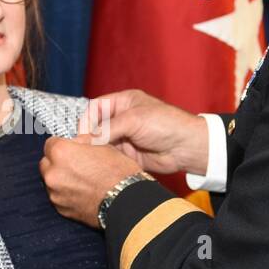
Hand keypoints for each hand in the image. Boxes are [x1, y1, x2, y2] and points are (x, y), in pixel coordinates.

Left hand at [40, 135, 140, 227]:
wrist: (127, 203)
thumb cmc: (119, 173)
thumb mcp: (103, 146)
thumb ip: (84, 143)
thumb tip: (78, 142)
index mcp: (61, 153)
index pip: (50, 143)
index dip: (63, 145)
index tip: (73, 148)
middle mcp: (52, 173)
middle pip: (47, 163)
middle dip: (58, 162)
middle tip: (76, 164)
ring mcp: (55, 194)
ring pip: (51, 181)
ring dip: (61, 179)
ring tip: (82, 181)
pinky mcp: (61, 209)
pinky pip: (59, 197)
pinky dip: (67, 194)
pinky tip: (83, 193)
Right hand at [78, 88, 208, 176]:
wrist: (187, 147)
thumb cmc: (165, 124)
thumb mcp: (134, 120)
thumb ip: (107, 129)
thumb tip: (84, 140)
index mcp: (123, 102)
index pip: (95, 108)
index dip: (86, 121)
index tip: (82, 136)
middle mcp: (121, 118)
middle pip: (95, 127)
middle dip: (89, 138)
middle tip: (82, 150)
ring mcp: (125, 136)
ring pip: (101, 143)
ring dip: (96, 151)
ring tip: (90, 160)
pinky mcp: (128, 154)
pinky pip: (110, 156)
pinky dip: (104, 161)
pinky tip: (100, 166)